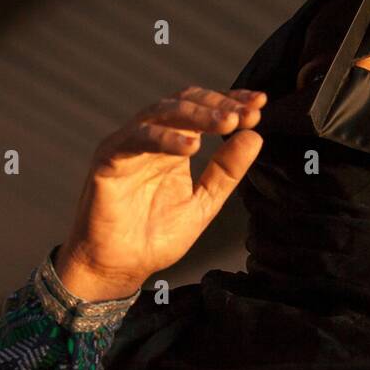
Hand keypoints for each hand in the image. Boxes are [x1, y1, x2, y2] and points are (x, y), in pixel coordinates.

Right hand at [55, 86, 266, 300]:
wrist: (119, 267)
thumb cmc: (155, 237)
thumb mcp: (203, 203)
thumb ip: (226, 172)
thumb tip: (255, 137)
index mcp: (173, 146)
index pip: (203, 110)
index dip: (231, 102)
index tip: (260, 102)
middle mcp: (151, 139)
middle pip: (185, 103)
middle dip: (218, 105)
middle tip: (247, 113)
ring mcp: (128, 145)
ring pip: (161, 113)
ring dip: (197, 116)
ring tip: (227, 123)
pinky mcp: (108, 158)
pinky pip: (137, 139)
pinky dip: (165, 139)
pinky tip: (191, 147)